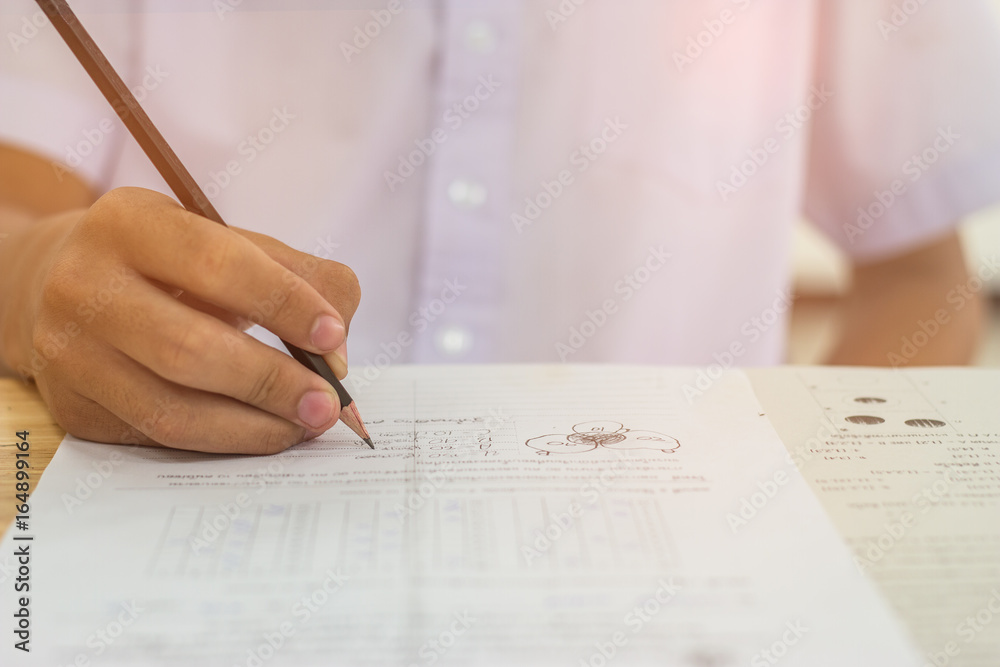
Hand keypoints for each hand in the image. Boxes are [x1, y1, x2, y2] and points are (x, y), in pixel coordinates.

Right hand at [10, 187, 360, 453]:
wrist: (62, 286)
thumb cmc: (172, 266)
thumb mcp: (228, 243)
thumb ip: (298, 277)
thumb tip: (337, 351)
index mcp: (130, 223)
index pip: (215, 263)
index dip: (283, 302)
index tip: (333, 335)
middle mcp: (84, 285)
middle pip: (190, 347)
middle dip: (273, 381)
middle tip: (329, 402)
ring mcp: (69, 351)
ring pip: (172, 408)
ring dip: (254, 425)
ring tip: (306, 424)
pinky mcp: (73, 407)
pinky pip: (159, 436)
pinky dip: (224, 441)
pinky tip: (264, 432)